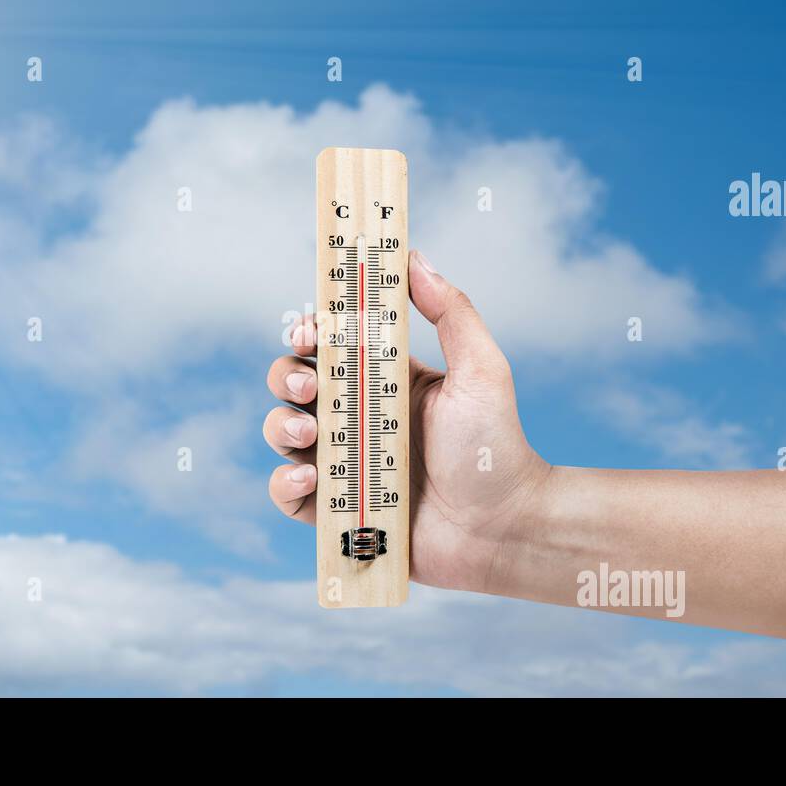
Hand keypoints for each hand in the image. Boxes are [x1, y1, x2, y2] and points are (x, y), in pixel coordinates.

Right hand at [264, 249, 550, 592]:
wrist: (505, 529)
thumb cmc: (497, 448)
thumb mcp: (481, 370)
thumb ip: (452, 312)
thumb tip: (413, 257)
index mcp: (384, 380)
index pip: (329, 345)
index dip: (307, 332)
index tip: (308, 329)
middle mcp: (358, 419)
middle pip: (294, 384)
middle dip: (287, 376)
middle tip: (310, 386)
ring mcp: (345, 464)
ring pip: (283, 434)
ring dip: (280, 426)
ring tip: (307, 435)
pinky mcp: (337, 511)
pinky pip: (289, 496)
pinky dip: (284, 485)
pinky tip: (305, 480)